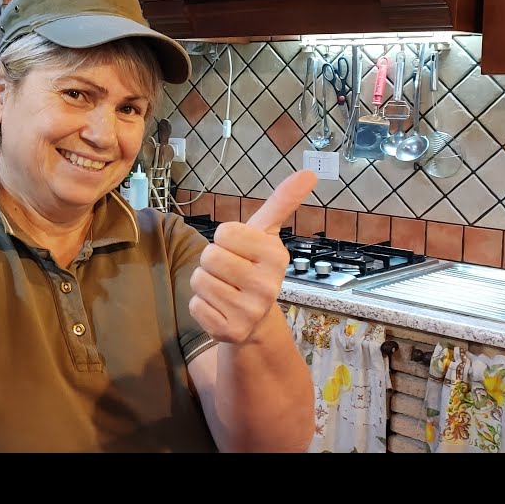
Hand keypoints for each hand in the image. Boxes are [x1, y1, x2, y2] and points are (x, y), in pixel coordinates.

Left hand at [188, 170, 316, 344]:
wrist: (255, 319)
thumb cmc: (255, 267)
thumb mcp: (266, 233)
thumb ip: (282, 202)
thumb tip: (309, 172)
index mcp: (277, 257)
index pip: (224, 231)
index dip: (226, 238)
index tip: (240, 250)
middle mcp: (268, 286)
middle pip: (209, 255)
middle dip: (213, 261)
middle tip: (230, 271)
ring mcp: (249, 312)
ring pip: (199, 280)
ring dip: (205, 282)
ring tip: (226, 289)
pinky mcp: (229, 331)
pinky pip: (195, 305)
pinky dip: (201, 305)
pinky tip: (220, 308)